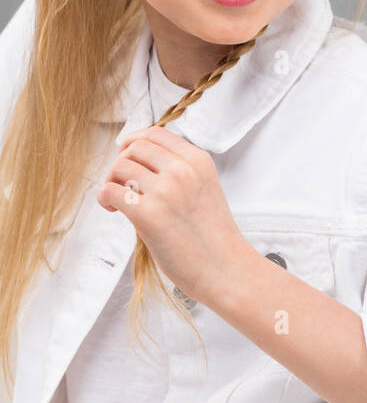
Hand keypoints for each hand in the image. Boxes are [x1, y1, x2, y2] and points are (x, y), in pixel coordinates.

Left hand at [97, 125, 246, 307]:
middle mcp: (183, 170)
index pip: (156, 134)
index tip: (126, 154)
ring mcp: (166, 191)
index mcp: (198, 161)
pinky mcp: (148, 215)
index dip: (134, 141)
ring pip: (119, 166)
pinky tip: (113, 210)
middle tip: (121, 183)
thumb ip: (179, 171)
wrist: (225, 268)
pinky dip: (105, 198)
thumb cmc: (212, 236)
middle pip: (135, 147)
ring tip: (118, 200)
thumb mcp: (204, 188)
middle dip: (121, 162)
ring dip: (111, 181)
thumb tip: (138, 164)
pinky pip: (110, 191)